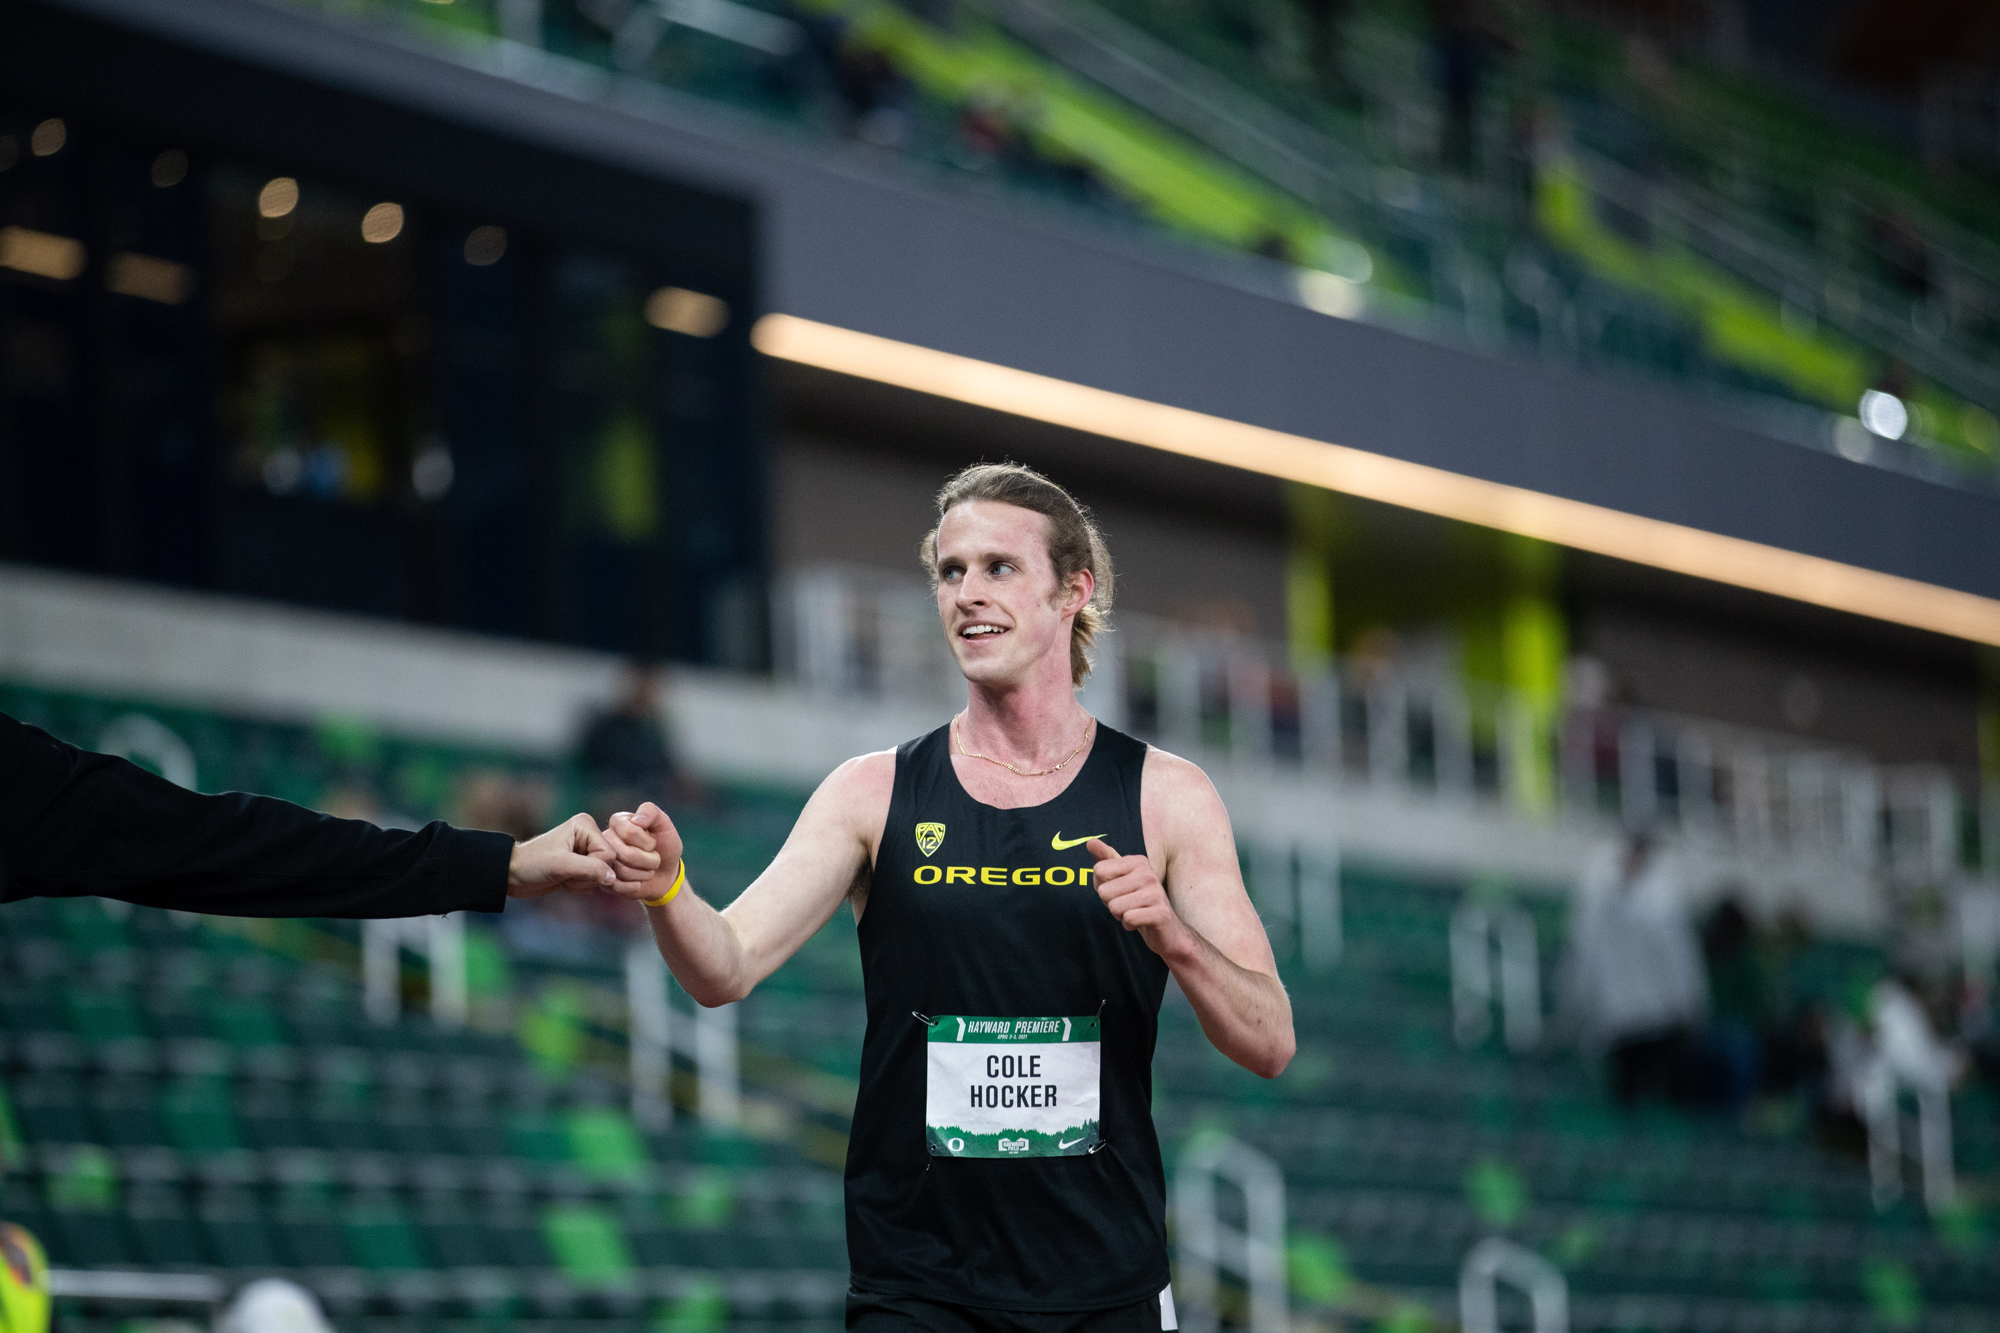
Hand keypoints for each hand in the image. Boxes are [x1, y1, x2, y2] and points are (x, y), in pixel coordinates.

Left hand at [507, 813, 616, 897]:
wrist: (513, 875)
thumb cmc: (532, 864)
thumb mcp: (561, 865)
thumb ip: (590, 869)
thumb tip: (613, 877)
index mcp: (585, 826)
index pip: (609, 854)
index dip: (593, 868)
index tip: (570, 868)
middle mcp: (589, 835)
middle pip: (608, 865)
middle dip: (587, 877)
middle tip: (566, 873)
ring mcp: (586, 851)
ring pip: (602, 876)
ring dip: (582, 883)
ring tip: (563, 877)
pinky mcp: (582, 865)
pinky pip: (595, 882)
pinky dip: (579, 886)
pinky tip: (564, 881)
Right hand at [602, 801, 686, 904]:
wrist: (665, 873)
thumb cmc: (664, 845)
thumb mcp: (664, 825)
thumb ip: (651, 812)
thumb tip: (636, 819)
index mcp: (618, 821)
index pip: (629, 832)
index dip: (648, 842)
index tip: (653, 843)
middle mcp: (605, 839)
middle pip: (625, 854)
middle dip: (649, 860)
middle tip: (655, 859)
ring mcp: (602, 860)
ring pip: (621, 871)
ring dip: (644, 873)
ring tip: (648, 869)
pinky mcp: (603, 880)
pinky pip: (617, 886)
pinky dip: (635, 885)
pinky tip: (639, 881)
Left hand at [1089, 839, 1185, 958]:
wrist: (1164, 928)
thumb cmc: (1136, 900)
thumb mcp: (1118, 878)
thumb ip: (1104, 859)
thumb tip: (1090, 842)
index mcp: (1138, 861)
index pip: (1099, 870)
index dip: (1103, 885)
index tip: (1119, 889)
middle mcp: (1149, 874)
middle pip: (1104, 891)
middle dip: (1110, 903)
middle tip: (1127, 904)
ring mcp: (1157, 893)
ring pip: (1115, 907)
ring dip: (1120, 915)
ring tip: (1134, 912)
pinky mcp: (1161, 913)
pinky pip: (1128, 919)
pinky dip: (1129, 925)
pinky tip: (1140, 922)